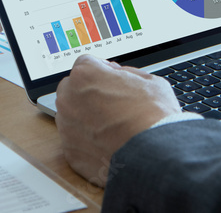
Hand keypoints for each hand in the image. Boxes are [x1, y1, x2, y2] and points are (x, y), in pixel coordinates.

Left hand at [56, 55, 180, 186]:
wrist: (153, 155)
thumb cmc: (152, 116)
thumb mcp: (148, 80)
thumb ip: (125, 74)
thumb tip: (117, 76)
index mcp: (85, 75)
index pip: (86, 64)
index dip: (102, 72)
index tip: (112, 82)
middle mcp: (69, 99)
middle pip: (73, 89)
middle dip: (88, 94)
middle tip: (111, 105)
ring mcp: (66, 127)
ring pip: (71, 116)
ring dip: (85, 118)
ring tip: (111, 127)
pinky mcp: (69, 152)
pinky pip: (75, 140)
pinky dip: (87, 142)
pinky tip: (107, 144)